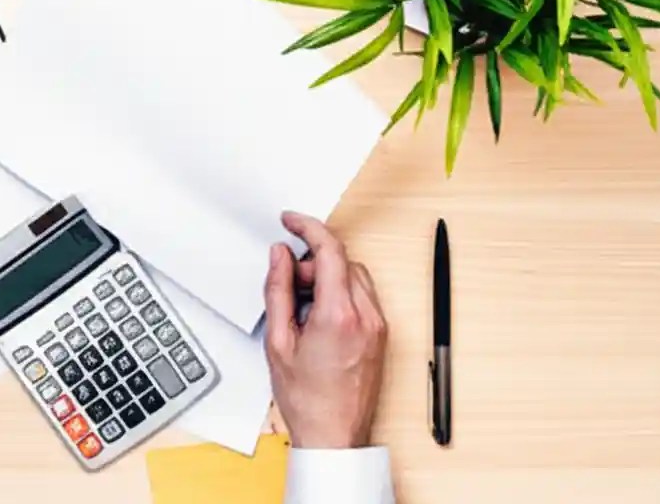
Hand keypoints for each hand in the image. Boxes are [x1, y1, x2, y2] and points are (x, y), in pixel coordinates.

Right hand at [264, 211, 386, 448]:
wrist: (334, 437)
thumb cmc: (307, 400)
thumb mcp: (278, 341)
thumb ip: (278, 291)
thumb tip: (280, 257)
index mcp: (339, 315)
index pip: (329, 250)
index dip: (307, 228)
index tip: (291, 222)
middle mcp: (366, 316)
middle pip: (342, 262)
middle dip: (313, 264)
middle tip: (288, 287)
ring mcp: (378, 326)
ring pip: (354, 277)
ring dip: (328, 280)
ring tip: (303, 310)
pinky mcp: (381, 335)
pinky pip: (362, 298)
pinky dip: (340, 296)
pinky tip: (320, 320)